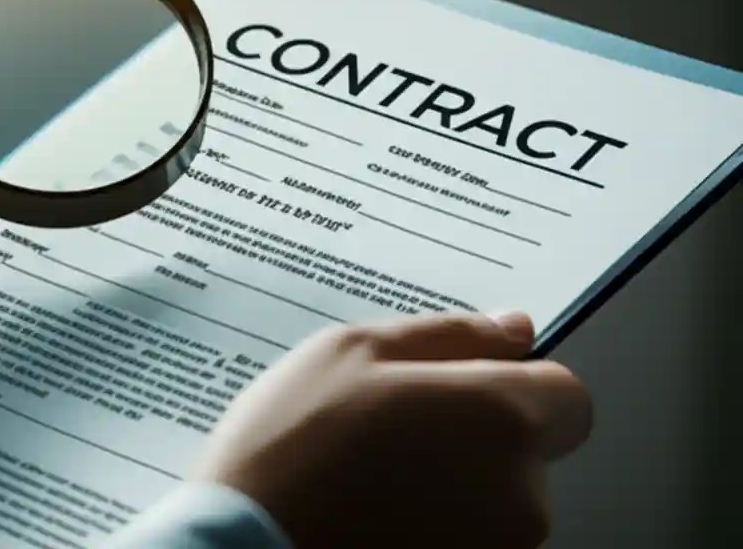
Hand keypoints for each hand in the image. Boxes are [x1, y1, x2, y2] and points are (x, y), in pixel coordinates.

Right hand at [192, 312, 590, 548]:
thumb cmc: (289, 451)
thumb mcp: (350, 352)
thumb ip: (446, 333)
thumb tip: (513, 328)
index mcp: (502, 418)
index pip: (566, 395)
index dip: (512, 384)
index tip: (455, 389)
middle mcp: (521, 495)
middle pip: (525, 451)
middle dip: (470, 437)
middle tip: (386, 430)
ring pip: (493, 500)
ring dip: (447, 483)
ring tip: (364, 476)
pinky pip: (464, 537)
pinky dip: (429, 526)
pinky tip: (367, 513)